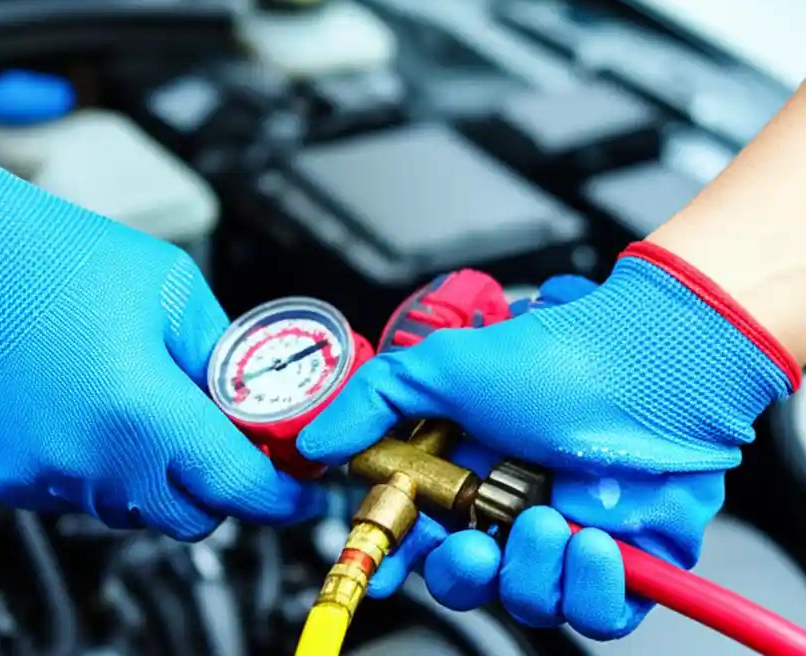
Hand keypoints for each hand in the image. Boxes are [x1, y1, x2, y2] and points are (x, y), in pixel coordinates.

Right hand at [0, 96, 322, 540]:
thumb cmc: (49, 257)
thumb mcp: (170, 288)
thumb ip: (220, 356)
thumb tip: (254, 397)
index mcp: (145, 412)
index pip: (241, 489)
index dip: (283, 495)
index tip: (300, 491)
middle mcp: (94, 461)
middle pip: (189, 518)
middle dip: (218, 488)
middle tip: (224, 442)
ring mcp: (45, 476)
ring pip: (132, 509)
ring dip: (154, 477)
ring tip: (140, 407)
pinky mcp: (7, 478)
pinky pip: (76, 494)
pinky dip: (97, 469)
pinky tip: (85, 410)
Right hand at [299, 246, 796, 638]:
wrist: (651, 361)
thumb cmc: (557, 355)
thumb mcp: (443, 366)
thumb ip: (371, 402)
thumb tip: (319, 441)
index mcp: (463, 469)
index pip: (415, 535)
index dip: (394, 558)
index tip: (382, 569)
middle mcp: (510, 506)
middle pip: (465, 579)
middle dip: (463, 571)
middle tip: (475, 541)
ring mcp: (567, 536)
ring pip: (527, 601)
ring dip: (531, 569)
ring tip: (547, 519)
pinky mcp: (627, 563)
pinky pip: (599, 615)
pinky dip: (592, 590)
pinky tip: (594, 542)